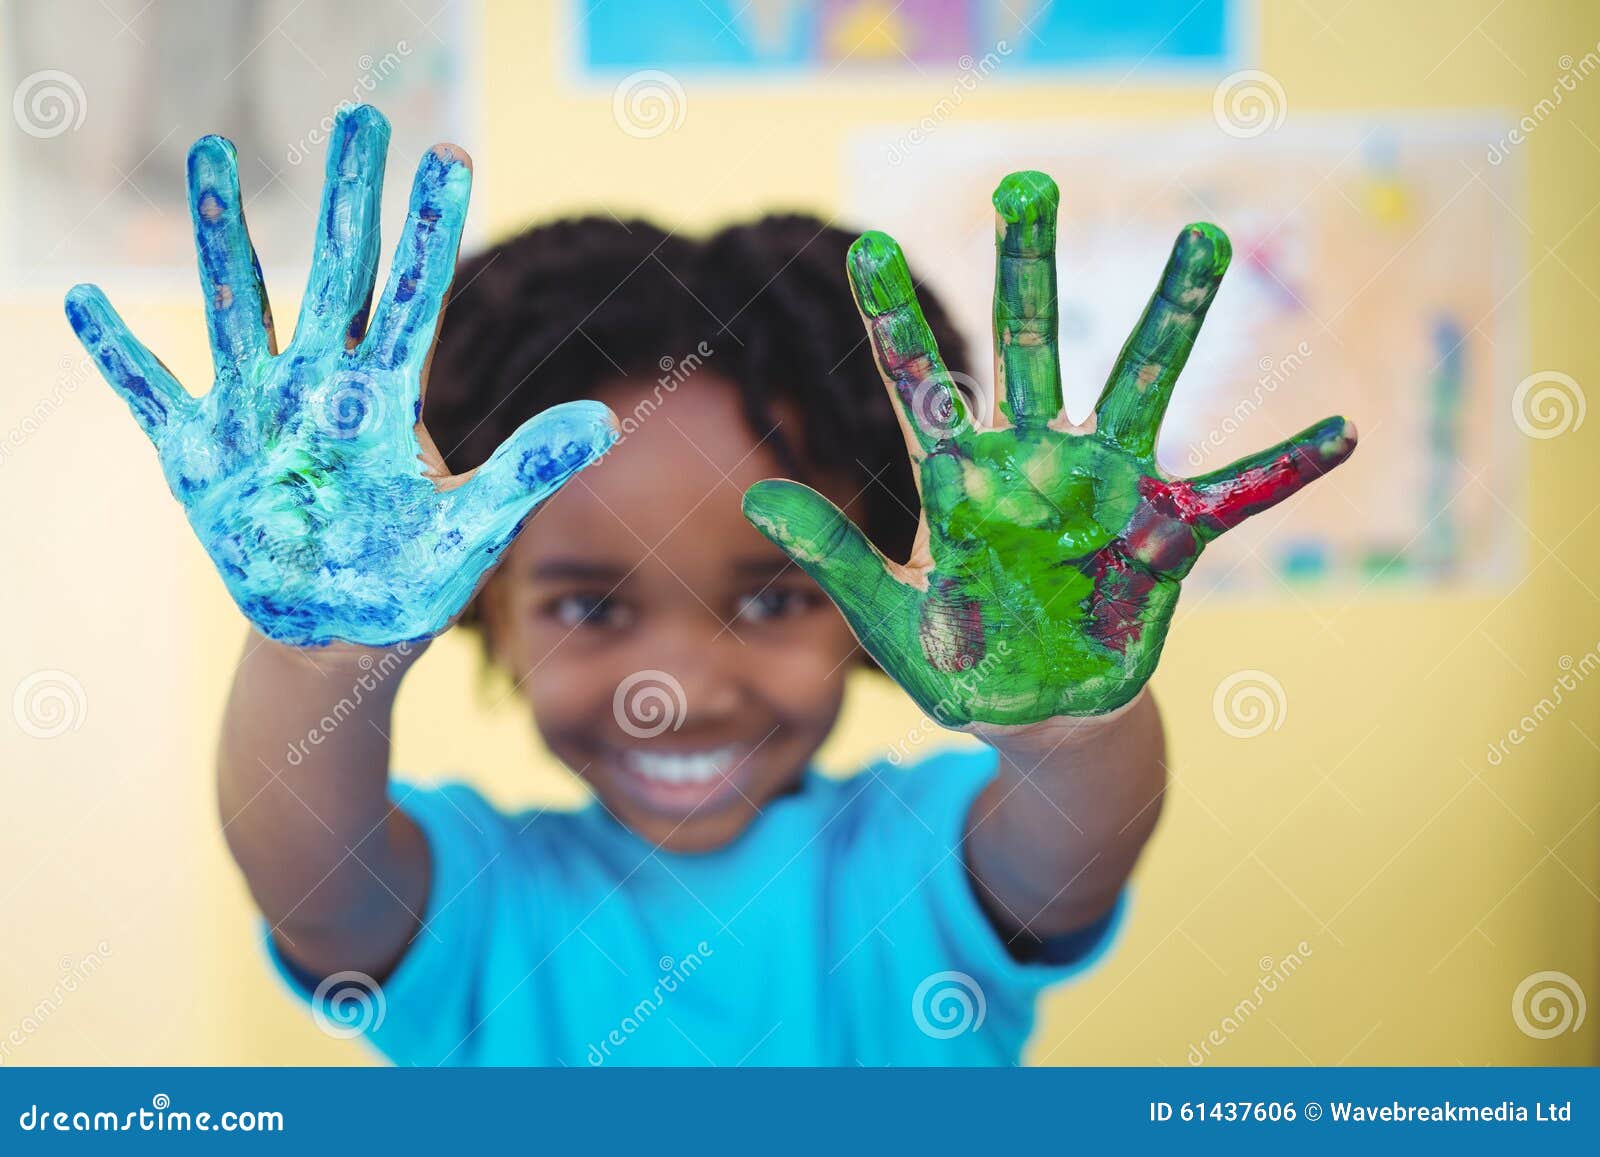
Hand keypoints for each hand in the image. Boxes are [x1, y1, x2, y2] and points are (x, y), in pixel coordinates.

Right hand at [65, 105, 615, 646]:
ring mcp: (255, 412)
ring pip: (237, 306)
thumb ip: (526, 470)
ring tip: (214, 154)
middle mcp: (319, 385)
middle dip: (348, 198)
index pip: (415, 296)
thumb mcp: (472, 526)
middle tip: (362, 115)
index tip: (452, 155)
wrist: (340, 632)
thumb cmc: (410, 576)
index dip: (433, 229)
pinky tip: (81, 299)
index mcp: (385, 397)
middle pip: (336, 274)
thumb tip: (604, 423)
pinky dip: (117, 353)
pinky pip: (149, 392)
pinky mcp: (199, 454)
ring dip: (224, 235)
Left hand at [743, 172, 1355, 724]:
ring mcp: (1106, 492)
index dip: (896, 323)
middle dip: (1026, 269)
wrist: (1042, 721)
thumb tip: (754, 501)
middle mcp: (1036, 465)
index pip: (920, 391)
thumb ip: (837, 560)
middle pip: (1029, 348)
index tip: (868, 251)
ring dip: (1170, 317)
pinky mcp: (1164, 539)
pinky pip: (1234, 497)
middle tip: (1025, 184)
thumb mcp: (894, 625)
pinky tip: (1340, 432)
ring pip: (1138, 385)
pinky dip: (1282, 470)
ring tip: (1204, 238)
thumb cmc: (966, 669)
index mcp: (962, 485)